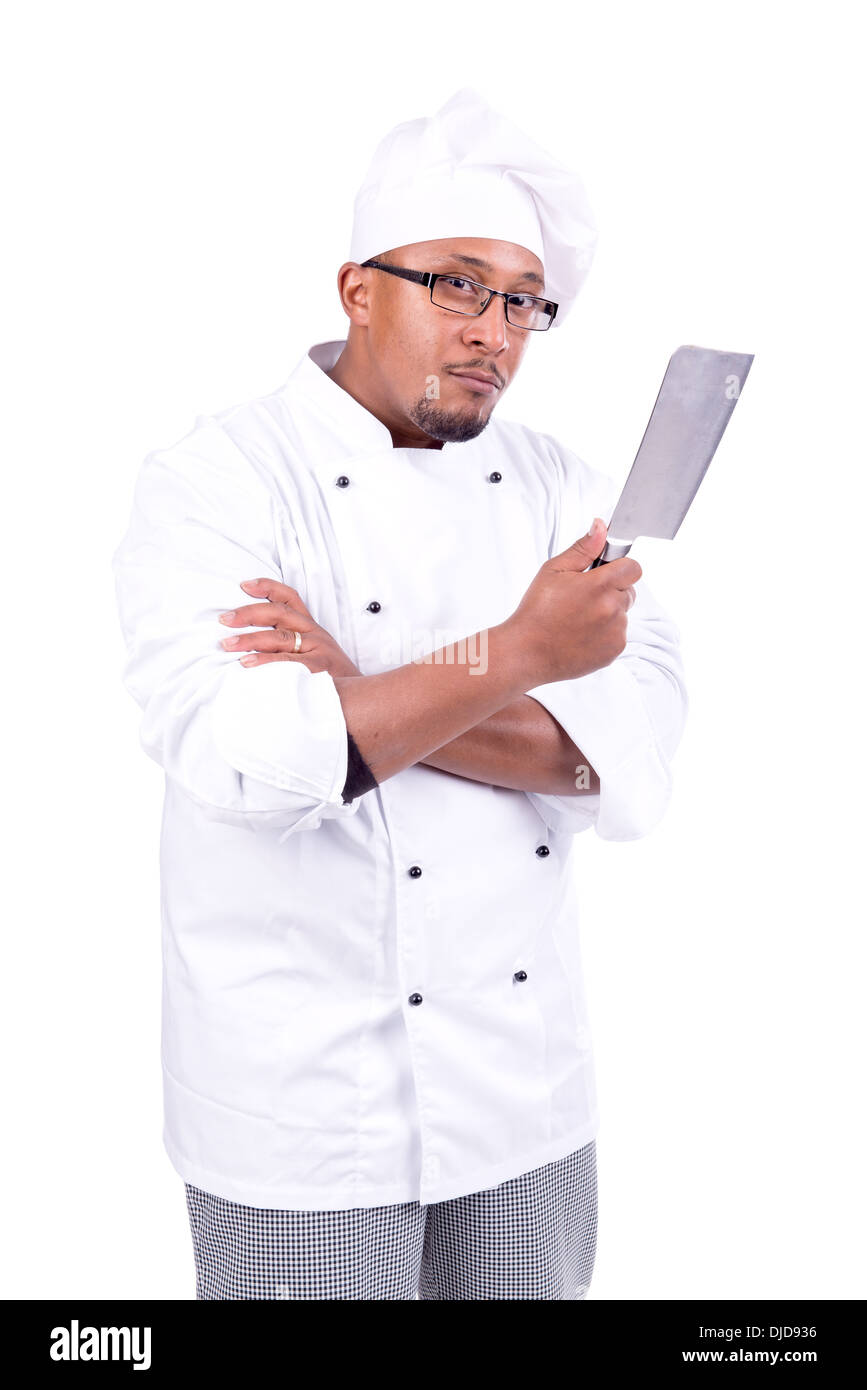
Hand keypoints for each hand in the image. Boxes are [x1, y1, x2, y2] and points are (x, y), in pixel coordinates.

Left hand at [218, 578, 360, 676]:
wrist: (362, 700)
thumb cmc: (333, 680)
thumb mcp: (313, 656)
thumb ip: (287, 649)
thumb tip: (249, 648)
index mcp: (311, 628)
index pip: (289, 598)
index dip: (268, 587)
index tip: (244, 585)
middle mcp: (314, 634)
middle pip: (278, 613)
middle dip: (248, 613)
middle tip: (224, 619)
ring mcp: (318, 650)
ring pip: (279, 636)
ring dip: (250, 639)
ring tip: (227, 644)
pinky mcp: (319, 668)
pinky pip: (287, 662)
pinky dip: (265, 662)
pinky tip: (247, 664)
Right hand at [508, 518, 640, 684]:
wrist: (526, 652)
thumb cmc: (536, 611)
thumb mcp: (553, 571)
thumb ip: (583, 548)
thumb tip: (600, 527)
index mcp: (601, 585)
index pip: (633, 567)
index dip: (619, 567)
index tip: (604, 574)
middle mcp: (613, 609)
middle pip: (629, 591)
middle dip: (612, 591)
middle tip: (583, 598)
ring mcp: (616, 632)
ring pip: (623, 614)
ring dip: (608, 614)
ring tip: (578, 619)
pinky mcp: (614, 651)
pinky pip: (618, 636)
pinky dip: (604, 634)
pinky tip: (581, 635)